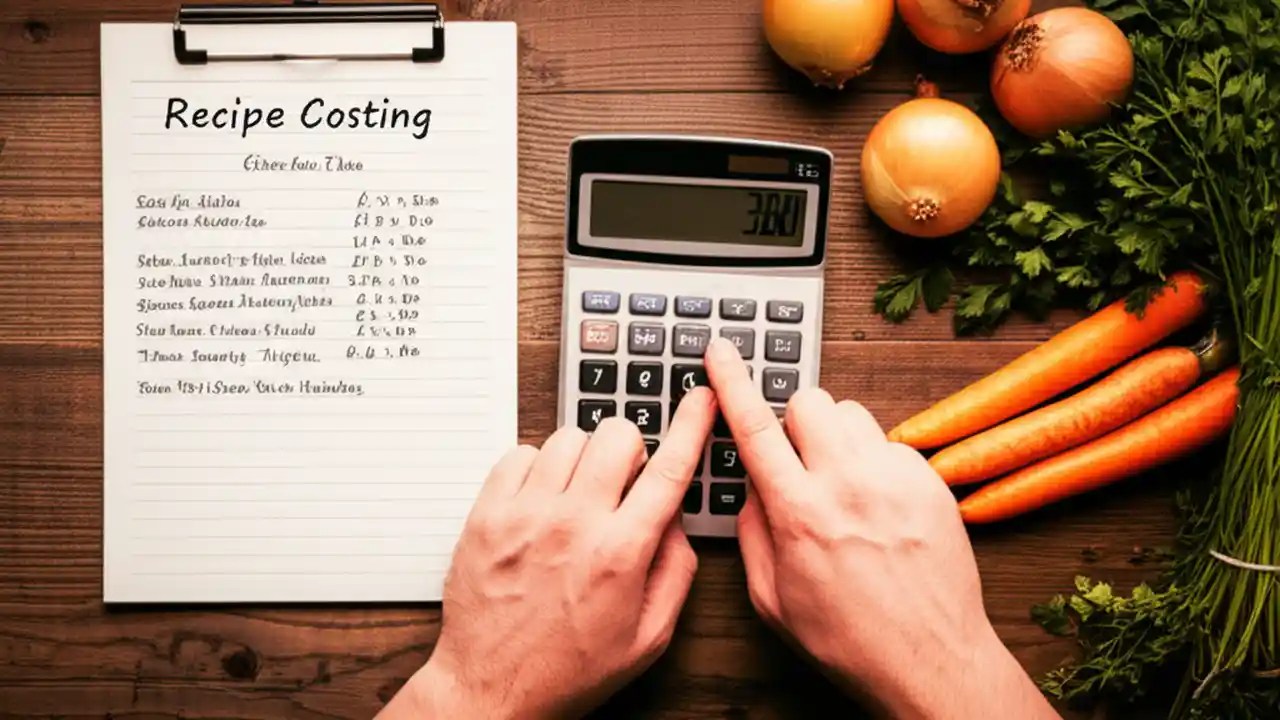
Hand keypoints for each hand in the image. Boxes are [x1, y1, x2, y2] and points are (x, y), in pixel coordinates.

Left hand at [378, 387, 717, 719]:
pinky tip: (541, 498)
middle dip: (631, 447)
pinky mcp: (486, 515)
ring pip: (567, 437)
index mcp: (621, 554)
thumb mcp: (648, 636)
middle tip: (624, 477)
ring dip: (583, 456)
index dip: (692, 424)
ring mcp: (525, 515)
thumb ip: (675, 570)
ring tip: (578, 492)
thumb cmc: (568, 670)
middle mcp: (574, 525)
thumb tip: (675, 517)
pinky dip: (536, 466)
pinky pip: (519, 453)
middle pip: (616, 435)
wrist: (492, 690)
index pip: (669, 469)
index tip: (701, 396)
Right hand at [703, 338, 1058, 719]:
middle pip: (808, 402)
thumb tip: (751, 488)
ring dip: (835, 437)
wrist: (931, 661)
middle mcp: (848, 484)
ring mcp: (895, 479)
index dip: (731, 381)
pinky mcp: (930, 482)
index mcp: (800, 513)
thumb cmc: (851, 640)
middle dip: (793, 419)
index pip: (754, 427)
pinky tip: (878, 505)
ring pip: (851, 413)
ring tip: (840, 483)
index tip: (722, 351)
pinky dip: (875, 462)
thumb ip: (753, 532)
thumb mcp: (772, 599)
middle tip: (795, 455)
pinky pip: (890, 443)